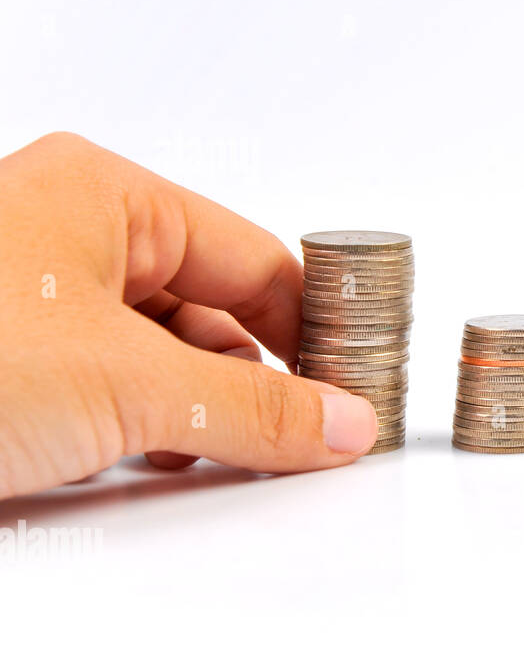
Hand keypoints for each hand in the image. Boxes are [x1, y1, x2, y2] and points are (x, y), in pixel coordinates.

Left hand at [0, 133, 377, 497]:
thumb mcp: (121, 382)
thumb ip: (248, 408)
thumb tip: (341, 422)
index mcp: (103, 194)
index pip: (255, 260)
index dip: (313, 328)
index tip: (353, 389)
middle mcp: (66, 233)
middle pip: (211, 311)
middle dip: (249, 383)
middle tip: (298, 440)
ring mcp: (28, 299)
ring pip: (154, 356)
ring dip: (189, 414)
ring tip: (209, 458)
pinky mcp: (4, 361)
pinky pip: (100, 388)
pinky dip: (130, 429)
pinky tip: (137, 465)